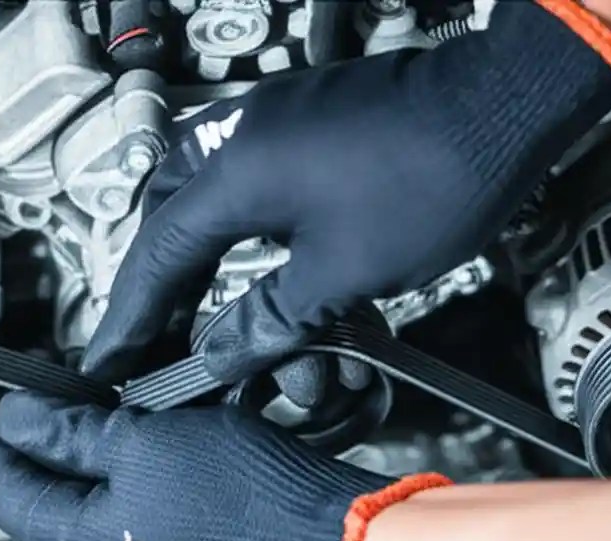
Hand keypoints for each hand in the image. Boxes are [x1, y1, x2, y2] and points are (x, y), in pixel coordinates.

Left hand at [0, 391, 396, 540]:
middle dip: (58, 450)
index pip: (6, 490)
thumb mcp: (145, 440)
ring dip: (111, 465)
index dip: (5, 437)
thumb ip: (73, 431)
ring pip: (108, 514)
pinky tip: (183, 457)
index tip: (20, 403)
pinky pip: (153, 526)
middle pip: (53, 506)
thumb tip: (21, 418)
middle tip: (73, 408)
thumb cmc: (249, 501)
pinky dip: (154, 487)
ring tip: (136, 422)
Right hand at [81, 0, 610, 390]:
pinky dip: (245, 236)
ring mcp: (272, 125)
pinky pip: (248, 186)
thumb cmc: (432, 178)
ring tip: (219, 321)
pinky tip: (266, 271)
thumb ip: (271, 319)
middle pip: (168, 226)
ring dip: (207, 266)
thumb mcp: (343, 274)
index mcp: (230, 176)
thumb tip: (224, 353)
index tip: (109, 364)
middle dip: (163, 293)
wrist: (502, 106)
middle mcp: (236, 140)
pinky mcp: (306, 125)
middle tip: (161, 345)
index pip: (155, 261)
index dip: (130, 322)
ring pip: (208, 206)